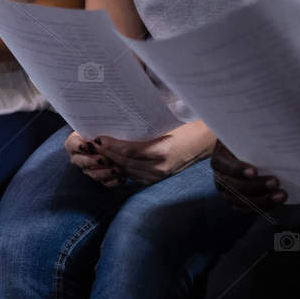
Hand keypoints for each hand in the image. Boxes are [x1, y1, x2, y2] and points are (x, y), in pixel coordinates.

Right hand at [65, 129, 123, 186]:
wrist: (127, 138)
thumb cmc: (113, 129)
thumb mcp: (108, 129)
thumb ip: (103, 134)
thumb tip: (99, 141)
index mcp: (77, 142)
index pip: (71, 144)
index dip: (77, 146)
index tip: (87, 145)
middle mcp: (81, 157)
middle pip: (80, 161)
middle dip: (91, 161)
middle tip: (103, 159)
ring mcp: (90, 168)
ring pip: (93, 174)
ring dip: (104, 172)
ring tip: (116, 169)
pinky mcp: (102, 178)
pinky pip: (105, 183)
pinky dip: (114, 181)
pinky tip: (123, 178)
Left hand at [88, 126, 213, 185]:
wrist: (207, 142)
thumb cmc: (188, 125)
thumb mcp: (169, 121)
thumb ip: (146, 124)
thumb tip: (122, 119)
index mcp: (163, 151)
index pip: (130, 151)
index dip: (112, 146)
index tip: (99, 138)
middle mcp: (158, 167)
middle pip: (124, 163)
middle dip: (106, 154)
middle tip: (92, 144)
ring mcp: (157, 176)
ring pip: (126, 171)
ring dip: (110, 162)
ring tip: (98, 152)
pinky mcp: (155, 179)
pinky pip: (132, 176)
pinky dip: (119, 168)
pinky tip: (111, 161)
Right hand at [211, 142, 287, 210]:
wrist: (242, 150)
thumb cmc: (246, 141)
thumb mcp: (245, 135)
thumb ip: (252, 138)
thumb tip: (272, 132)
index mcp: (219, 159)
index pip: (225, 166)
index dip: (238, 170)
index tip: (254, 171)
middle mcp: (219, 178)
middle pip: (234, 187)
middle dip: (256, 186)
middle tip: (275, 182)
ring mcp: (226, 192)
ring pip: (241, 201)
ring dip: (262, 200)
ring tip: (281, 195)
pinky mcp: (236, 201)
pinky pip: (246, 209)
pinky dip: (261, 207)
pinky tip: (275, 203)